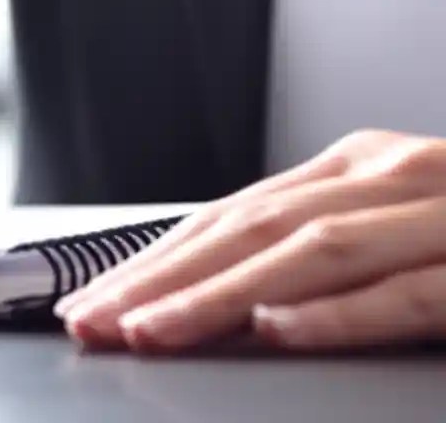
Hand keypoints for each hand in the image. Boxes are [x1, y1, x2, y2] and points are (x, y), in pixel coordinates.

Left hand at [54, 129, 445, 352]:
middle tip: (90, 323)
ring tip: (151, 333)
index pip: (231, 216)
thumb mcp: (398, 224)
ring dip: (221, 297)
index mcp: (361, 167)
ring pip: (313, 254)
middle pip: (252, 229)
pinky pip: (412, 292)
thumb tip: (221, 297)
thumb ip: (322, 247)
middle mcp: (395, 175)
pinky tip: (281, 332)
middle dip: (161, 280)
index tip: (88, 301)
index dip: (153, 259)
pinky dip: (342, 314)